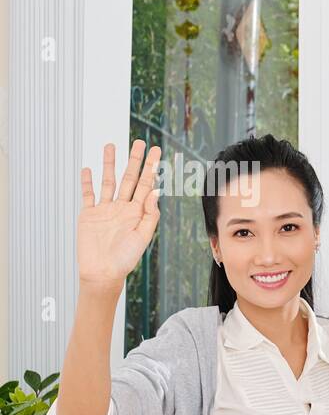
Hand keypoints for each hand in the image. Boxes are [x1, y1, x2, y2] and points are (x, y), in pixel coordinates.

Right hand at [77, 141, 161, 286]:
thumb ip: (149, 214)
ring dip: (109, 164)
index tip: (156, 152)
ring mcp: (105, 209)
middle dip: (134, 160)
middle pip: (129, 178)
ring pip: (108, 181)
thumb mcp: (142, 236)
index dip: (151, 168)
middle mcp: (122, 207)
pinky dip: (87, 182)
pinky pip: (88, 195)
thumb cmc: (125, 258)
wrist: (103, 272)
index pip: (146, 185)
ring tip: (111, 146)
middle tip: (140, 142)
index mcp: (137, 212)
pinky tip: (88, 169)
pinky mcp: (88, 215)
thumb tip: (156, 191)